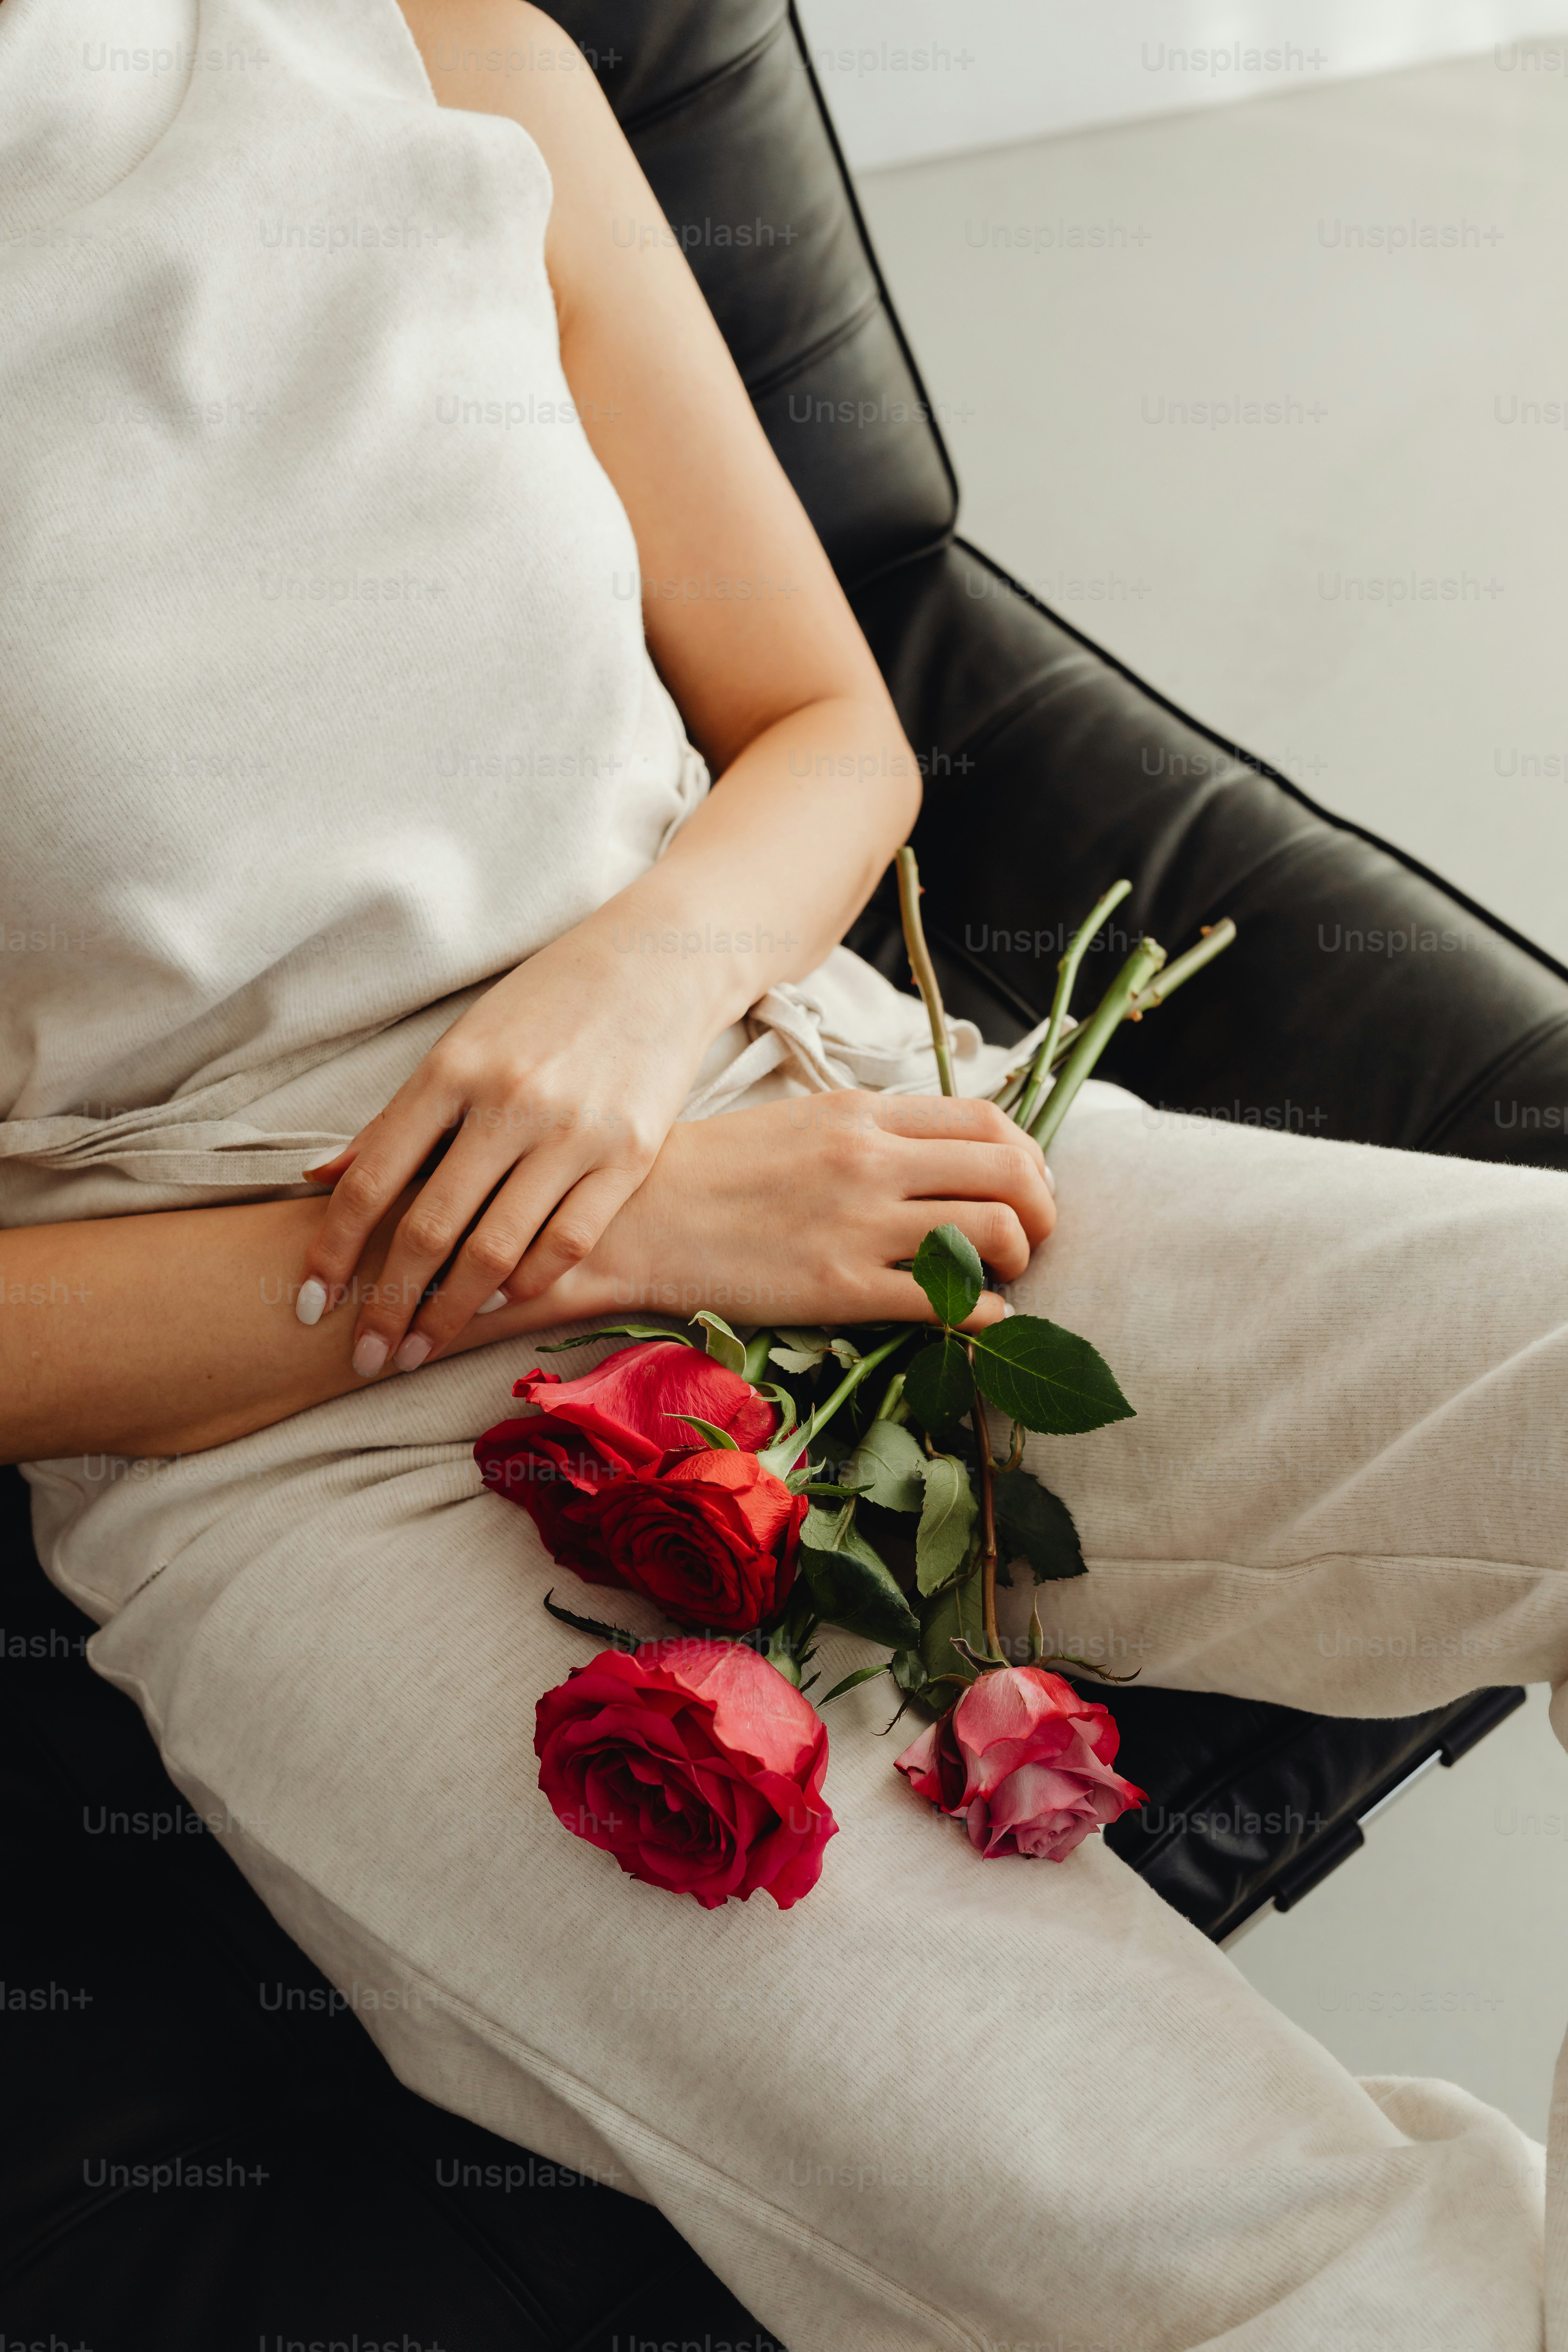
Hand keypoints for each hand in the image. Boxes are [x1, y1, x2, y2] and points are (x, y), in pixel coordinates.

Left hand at [295, 925, 717, 1375]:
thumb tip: (319, 1180)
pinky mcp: (630, 1153)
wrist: (658, 962)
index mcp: (452, 1070)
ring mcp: (573, 1131)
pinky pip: (567, 1241)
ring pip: (497, 1250)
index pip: (372, 1180)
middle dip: (387, 1306)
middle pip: (429, 1229)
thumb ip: (396, 1118)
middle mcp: (509, 1102)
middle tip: (363, 1358)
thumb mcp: (462, 1043)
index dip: (333, 1251)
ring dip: (450, 1313)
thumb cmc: (545, 1005)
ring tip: (419, 1350)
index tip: (308, 1304)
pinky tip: (497, 1305)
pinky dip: (526, 1283)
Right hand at [590, 1092, 1053, 1330]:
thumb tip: (943, 1154)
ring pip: (991, 1233)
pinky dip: (984, 1311)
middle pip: (1010, 1172)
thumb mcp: (804, 1122)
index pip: (989, 1120)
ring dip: (1019, 1259)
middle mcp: (872, 1161)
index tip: (1028, 1183)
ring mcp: (858, 1225)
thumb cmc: (716, 1170)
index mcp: (864, 1114)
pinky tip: (979, 1315)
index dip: (1029, 1155)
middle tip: (1034, 1236)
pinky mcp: (838, 1289)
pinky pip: (946, 1301)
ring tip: (1002, 1274)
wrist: (638, 1218)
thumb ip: (875, 1132)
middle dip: (1043, 1208)